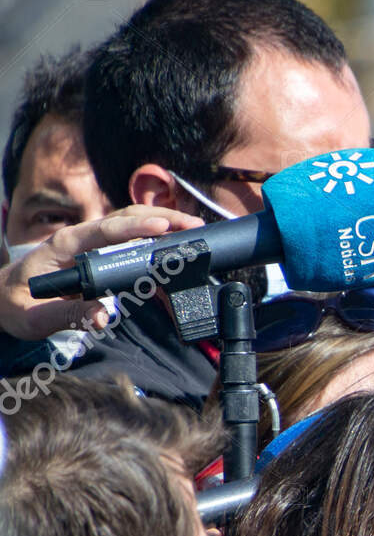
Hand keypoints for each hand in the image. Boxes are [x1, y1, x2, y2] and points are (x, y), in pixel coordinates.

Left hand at [0, 206, 201, 338]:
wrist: (7, 297)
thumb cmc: (17, 304)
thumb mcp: (35, 316)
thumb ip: (68, 315)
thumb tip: (103, 317)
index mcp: (65, 245)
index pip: (105, 230)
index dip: (136, 228)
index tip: (162, 228)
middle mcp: (82, 238)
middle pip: (127, 218)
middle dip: (163, 217)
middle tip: (193, 225)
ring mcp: (94, 245)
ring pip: (135, 227)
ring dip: (166, 227)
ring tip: (194, 234)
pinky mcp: (103, 256)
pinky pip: (135, 245)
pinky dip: (159, 249)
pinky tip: (177, 260)